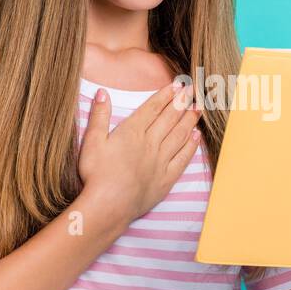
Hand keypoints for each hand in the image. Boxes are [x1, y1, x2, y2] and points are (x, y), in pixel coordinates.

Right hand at [77, 81, 201, 225]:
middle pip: (169, 118)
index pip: (153, 108)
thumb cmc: (96, 174)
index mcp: (132, 132)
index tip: (178, 84)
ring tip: (198, 108)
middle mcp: (150, 143)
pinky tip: (196, 137)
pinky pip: (182, 159)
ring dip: (189, 120)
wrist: (109, 205)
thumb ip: (98, 116)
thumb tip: (102, 93)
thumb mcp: (92, 141)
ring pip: (179, 135)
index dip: (166, 95)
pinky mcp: (166, 179)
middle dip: (182, 102)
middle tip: (192, 91)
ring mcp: (160, 161)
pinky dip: (191, 146)